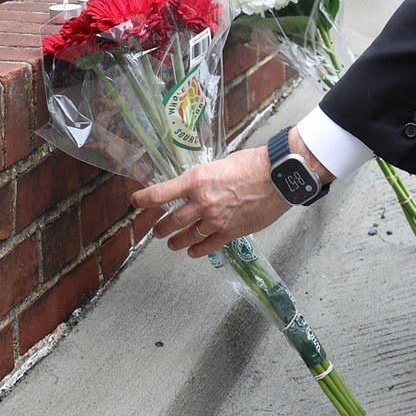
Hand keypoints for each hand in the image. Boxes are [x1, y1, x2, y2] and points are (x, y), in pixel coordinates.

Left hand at [130, 145, 291, 258]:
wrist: (279, 176)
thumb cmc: (254, 164)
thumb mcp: (221, 164)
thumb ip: (206, 179)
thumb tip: (198, 186)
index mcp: (196, 180)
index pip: (160, 194)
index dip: (143, 199)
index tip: (135, 201)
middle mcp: (201, 202)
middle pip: (170, 221)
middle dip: (160, 227)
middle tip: (156, 230)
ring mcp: (215, 220)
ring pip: (186, 237)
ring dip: (176, 241)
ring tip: (172, 244)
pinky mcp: (230, 232)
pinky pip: (208, 246)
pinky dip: (197, 250)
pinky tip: (193, 251)